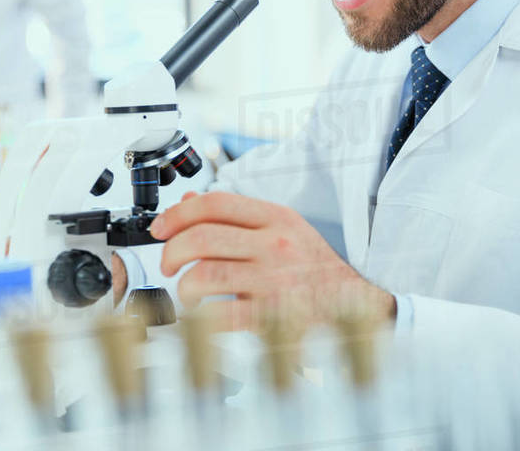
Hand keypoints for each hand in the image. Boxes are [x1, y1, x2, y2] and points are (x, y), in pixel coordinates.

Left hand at [150, 191, 394, 331]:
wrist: (358, 304)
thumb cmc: (316, 268)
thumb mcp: (284, 229)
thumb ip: (237, 217)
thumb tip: (189, 202)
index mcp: (277, 218)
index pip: (215, 203)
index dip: (177, 214)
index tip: (161, 229)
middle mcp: (275, 244)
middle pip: (202, 237)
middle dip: (172, 252)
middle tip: (169, 265)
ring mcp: (274, 280)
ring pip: (205, 274)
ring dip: (184, 286)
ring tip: (187, 293)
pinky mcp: (272, 316)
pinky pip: (221, 314)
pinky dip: (200, 317)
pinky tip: (202, 317)